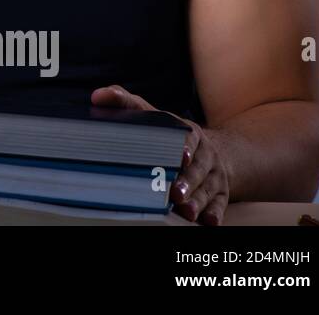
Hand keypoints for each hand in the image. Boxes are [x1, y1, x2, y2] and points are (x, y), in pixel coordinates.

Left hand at [90, 84, 229, 224]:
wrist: (216, 149)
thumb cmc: (172, 134)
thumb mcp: (153, 115)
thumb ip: (126, 103)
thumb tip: (98, 96)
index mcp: (188, 132)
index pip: (187, 138)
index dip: (184, 146)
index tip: (180, 157)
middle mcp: (204, 153)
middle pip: (197, 168)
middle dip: (187, 182)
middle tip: (175, 194)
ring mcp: (213, 174)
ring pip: (207, 188)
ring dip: (197, 200)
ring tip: (185, 211)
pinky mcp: (220, 192)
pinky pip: (220, 204)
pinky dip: (215, 213)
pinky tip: (208, 222)